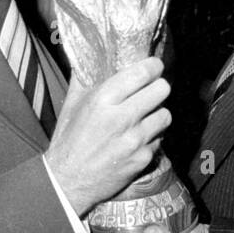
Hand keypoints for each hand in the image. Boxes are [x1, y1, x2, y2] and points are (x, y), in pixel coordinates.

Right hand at [45, 57, 170, 215]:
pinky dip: (152, 137)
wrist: (68, 181)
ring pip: (166, 114)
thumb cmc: (69, 139)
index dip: (153, 66)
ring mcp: (135, 140)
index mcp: (103, 99)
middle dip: (158, 88)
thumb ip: (85, 76)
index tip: (153, 67)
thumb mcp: (72, 103)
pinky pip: (159, 138)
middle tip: (150, 91)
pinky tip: (138, 138)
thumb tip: (92, 51)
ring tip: (145, 116)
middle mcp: (122, 118)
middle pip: (162, 89)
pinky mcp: (143, 158)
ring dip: (157, 113)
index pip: (144, 72)